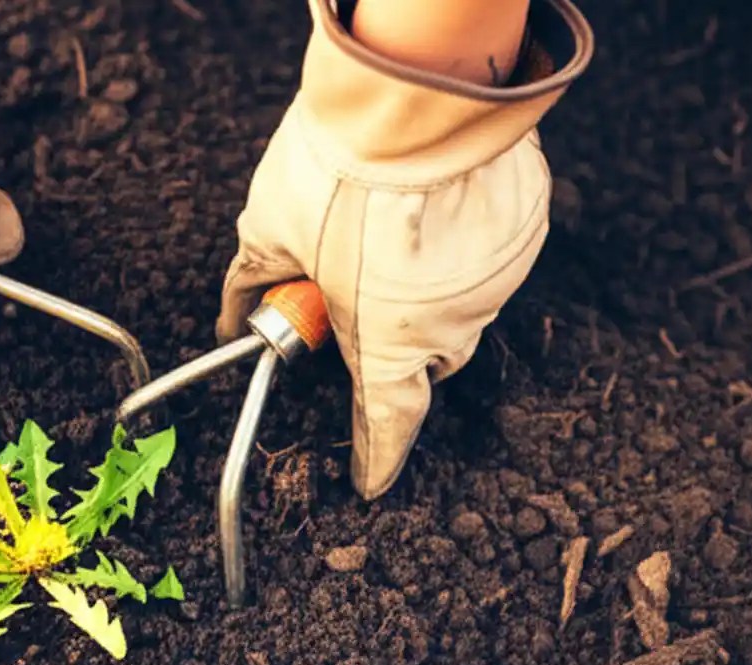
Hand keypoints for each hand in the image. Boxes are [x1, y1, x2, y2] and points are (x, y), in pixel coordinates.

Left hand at [216, 0, 592, 498]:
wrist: (417, 95)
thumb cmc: (338, 170)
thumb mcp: (268, 228)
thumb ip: (252, 283)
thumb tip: (229, 314)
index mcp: (390, 343)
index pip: (386, 423)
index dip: (375, 458)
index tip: (369, 483)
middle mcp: (452, 327)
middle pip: (422, 361)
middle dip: (391, 344)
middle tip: (358, 298)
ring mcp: (496, 283)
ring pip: (457, 308)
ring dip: (424, 288)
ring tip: (391, 233)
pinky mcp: (523, 238)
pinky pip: (488, 261)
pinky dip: (458, 249)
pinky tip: (430, 210)